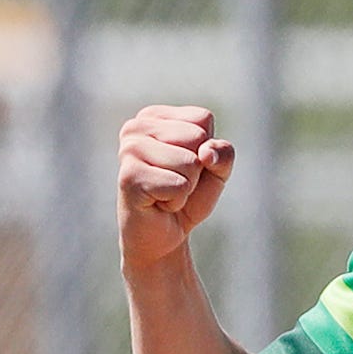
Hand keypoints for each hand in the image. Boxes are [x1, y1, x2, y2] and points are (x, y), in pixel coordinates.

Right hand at [118, 105, 233, 269]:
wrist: (163, 237)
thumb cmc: (188, 197)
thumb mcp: (216, 171)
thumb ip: (223, 154)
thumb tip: (206, 152)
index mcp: (154, 116)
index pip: (203, 119)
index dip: (206, 149)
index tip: (186, 166)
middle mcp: (136, 127)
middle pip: (197, 138)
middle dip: (197, 169)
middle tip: (175, 183)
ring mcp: (129, 150)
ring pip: (190, 162)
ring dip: (186, 187)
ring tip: (165, 193)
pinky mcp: (129, 177)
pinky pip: (178, 185)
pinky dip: (177, 201)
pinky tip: (158, 203)